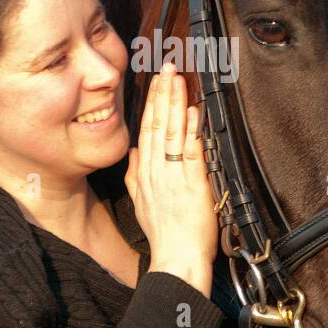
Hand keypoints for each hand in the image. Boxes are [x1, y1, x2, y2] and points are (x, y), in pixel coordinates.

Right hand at [123, 61, 218, 294]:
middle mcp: (155, 171)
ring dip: (175, 103)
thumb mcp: (140, 203)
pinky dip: (192, 130)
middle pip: (157, 125)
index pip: (146, 130)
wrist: (176, 259)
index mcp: (144, 173)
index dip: (151, 103)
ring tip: (178, 79)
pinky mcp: (192, 184)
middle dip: (162, 93)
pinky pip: (191, 151)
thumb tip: (133, 154)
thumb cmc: (163, 235)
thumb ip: (134, 176)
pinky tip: (193, 111)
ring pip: (172, 132)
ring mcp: (173, 176)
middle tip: (167, 67)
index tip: (156, 81)